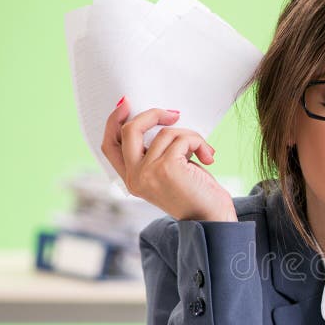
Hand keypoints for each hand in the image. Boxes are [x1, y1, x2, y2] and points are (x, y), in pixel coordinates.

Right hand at [100, 96, 237, 221]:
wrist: (214, 219)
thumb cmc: (197, 195)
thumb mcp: (170, 171)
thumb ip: (157, 152)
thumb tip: (160, 119)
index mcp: (132, 180)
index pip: (110, 146)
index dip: (114, 122)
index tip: (126, 105)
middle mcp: (135, 177)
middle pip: (129, 131)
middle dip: (151, 115)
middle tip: (173, 114)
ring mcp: (149, 172)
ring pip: (165, 133)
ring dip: (190, 136)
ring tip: (203, 152)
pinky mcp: (167, 167)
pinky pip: (182, 139)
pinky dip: (199, 143)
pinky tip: (208, 158)